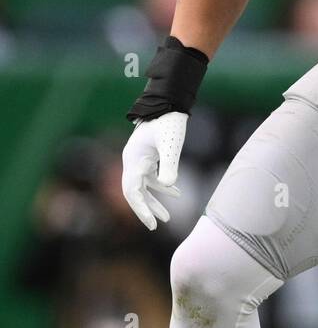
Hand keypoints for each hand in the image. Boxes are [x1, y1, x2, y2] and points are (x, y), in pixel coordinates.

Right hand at [121, 111, 186, 230]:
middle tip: (155, 227)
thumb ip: (170, 164)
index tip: (152, 224)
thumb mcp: (172, 144)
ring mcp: (139, 158)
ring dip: (154, 201)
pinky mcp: (148, 156)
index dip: (141, 209)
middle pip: (134, 192)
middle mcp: (132, 160)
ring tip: (167, 218)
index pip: (132, 191)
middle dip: (144, 210)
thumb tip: (168, 186)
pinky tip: (176, 194)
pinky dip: (162, 187)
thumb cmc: (169, 121)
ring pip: (143, 186)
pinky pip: (151, 177)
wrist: (169, 101)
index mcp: (133, 159)